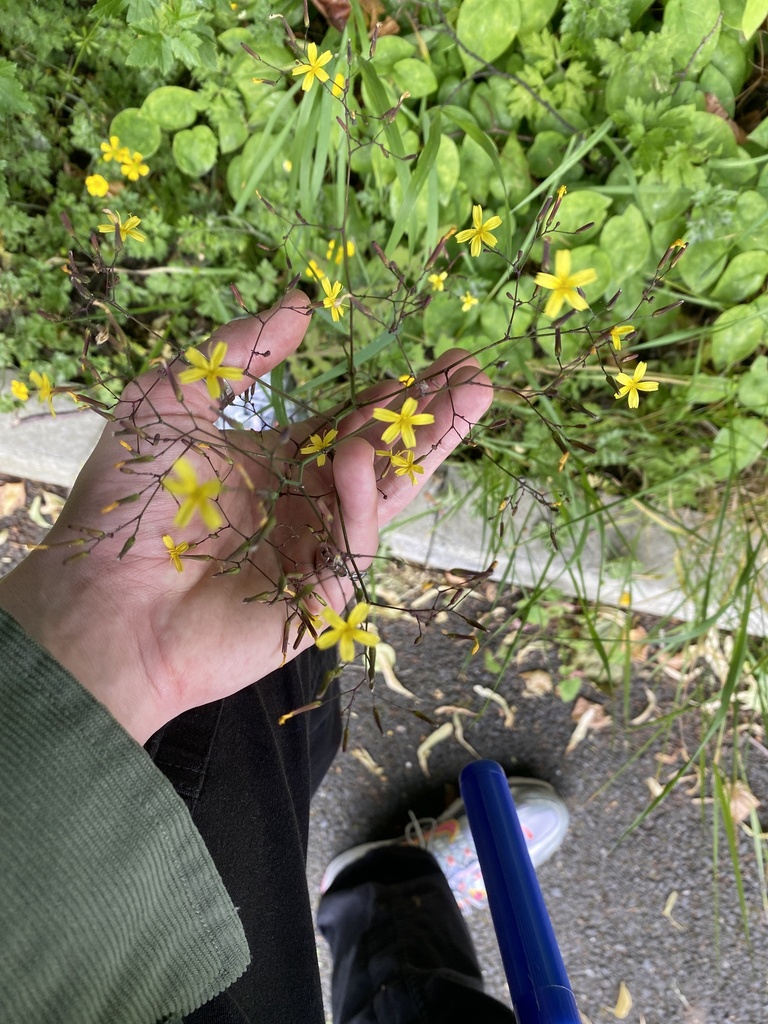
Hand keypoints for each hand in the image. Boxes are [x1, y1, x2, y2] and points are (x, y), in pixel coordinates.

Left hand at [0, 292, 491, 742]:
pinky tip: (358, 453)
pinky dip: (358, 499)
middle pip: (382, 455)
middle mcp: (301, 505)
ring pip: (385, 493)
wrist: (99, 603)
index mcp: (272, 464)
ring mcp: (313, 551)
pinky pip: (352, 542)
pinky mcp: (318, 598)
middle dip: (428, 416)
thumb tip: (299, 302)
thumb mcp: (172, 401)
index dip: (384, 398)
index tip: (424, 365)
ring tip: (473, 397)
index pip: (346, 425)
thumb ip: (238, 352)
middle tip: (475, 374)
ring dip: (428, 447)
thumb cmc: (125, 504)